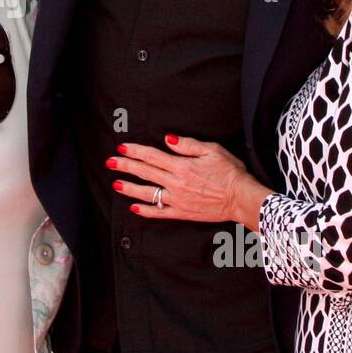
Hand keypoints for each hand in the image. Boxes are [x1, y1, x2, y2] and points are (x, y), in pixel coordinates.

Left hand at [108, 136, 270, 227]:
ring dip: (130, 188)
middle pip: (145, 172)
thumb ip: (187, 145)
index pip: (152, 156)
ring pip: (148, 193)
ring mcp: (177, 200)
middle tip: (110, 162)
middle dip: (125, 166)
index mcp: (182, 166)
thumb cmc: (230, 173)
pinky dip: (146, 211)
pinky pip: (160, 212)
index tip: (122, 147)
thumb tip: (167, 139)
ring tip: (116, 184)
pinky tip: (134, 207)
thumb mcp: (212, 150)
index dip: (135, 151)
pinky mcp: (182, 213)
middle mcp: (176, 183)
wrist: (241, 199)